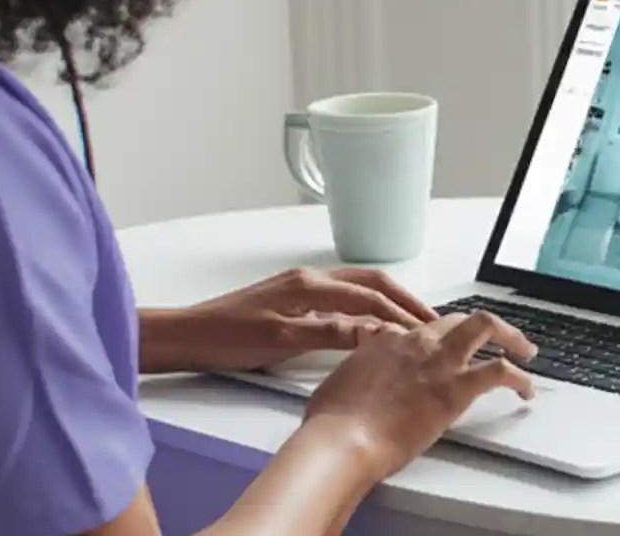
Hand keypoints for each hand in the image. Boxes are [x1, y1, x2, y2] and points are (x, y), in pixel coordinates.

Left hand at [139, 267, 439, 373]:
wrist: (189, 335)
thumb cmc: (226, 337)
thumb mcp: (282, 341)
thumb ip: (332, 333)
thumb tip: (374, 331)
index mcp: (309, 285)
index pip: (369, 295)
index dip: (400, 312)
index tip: (425, 328)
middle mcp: (309, 279)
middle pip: (370, 280)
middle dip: (403, 298)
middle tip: (430, 318)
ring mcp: (302, 287)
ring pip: (358, 286)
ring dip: (387, 300)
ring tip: (410, 319)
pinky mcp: (294, 299)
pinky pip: (342, 297)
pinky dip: (366, 306)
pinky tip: (373, 323)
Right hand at [302, 310, 538, 479]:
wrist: (342, 438)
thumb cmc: (333, 420)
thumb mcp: (339, 381)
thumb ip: (358, 371)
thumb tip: (359, 377)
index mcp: (387, 340)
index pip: (423, 328)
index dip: (442, 338)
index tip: (450, 351)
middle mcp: (416, 342)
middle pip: (459, 319)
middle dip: (484, 326)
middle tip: (501, 339)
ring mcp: (438, 362)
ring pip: (486, 326)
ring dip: (512, 337)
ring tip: (526, 353)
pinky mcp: (456, 388)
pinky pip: (500, 370)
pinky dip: (519, 377)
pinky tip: (525, 390)